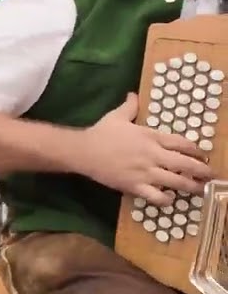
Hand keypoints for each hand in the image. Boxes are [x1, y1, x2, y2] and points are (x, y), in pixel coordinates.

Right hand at [80, 93, 213, 205]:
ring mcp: (146, 172)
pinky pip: (158, 197)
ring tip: (200, 189)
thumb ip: (130, 106)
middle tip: (210, 175)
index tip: (202, 155)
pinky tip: (170, 198)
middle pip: (186, 164)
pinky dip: (167, 199)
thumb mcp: (116, 116)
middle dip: (202, 171)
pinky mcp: (136, 186)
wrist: (83, 151)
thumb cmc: (101, 133)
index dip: (197, 150)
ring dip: (192, 187)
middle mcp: (153, 155)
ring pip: (177, 182)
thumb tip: (133, 94)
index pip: (183, 144)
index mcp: (151, 137)